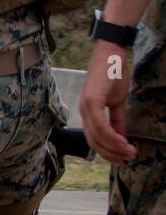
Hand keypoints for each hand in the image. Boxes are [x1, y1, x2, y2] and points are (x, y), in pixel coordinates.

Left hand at [79, 39, 136, 163]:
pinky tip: (123, 141)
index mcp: (88, 113)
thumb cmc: (113, 76)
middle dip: (111, 153)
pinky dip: (111, 135)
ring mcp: (86, 106)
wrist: (111, 55)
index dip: (107, 151)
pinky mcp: (91, 100)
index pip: (94, 139)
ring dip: (114, 147)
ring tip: (129, 152)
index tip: (122, 159)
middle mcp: (84, 111)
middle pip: (94, 141)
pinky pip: (100, 124)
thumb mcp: (117, 101)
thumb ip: (117, 120)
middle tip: (128, 159)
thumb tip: (122, 138)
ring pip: (97, 135)